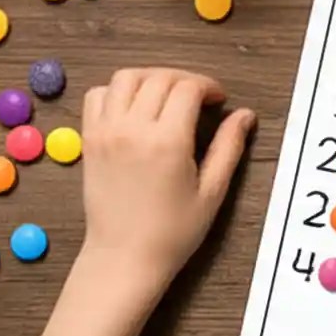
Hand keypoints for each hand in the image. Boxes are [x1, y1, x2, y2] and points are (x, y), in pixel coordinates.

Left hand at [81, 68, 254, 284]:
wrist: (124, 257)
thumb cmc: (173, 232)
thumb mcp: (211, 192)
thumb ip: (229, 148)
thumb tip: (245, 115)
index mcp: (168, 141)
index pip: (188, 88)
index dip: (208, 86)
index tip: (219, 99)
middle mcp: (133, 129)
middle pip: (159, 78)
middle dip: (184, 80)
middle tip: (199, 97)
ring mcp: (106, 132)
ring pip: (126, 78)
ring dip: (150, 77)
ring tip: (167, 95)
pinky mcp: (90, 140)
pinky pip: (97, 96)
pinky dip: (116, 91)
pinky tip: (135, 107)